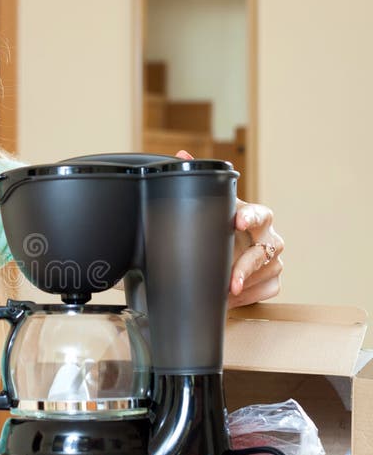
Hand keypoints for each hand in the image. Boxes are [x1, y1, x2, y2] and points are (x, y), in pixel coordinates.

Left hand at [175, 150, 283, 308]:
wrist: (224, 254)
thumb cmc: (216, 228)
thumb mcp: (208, 208)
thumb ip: (196, 179)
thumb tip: (180, 156)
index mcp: (255, 215)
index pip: (260, 213)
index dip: (251, 217)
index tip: (238, 221)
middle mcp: (269, 237)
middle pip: (266, 251)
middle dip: (247, 267)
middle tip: (232, 281)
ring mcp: (274, 261)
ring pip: (266, 274)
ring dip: (242, 285)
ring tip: (221, 293)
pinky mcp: (273, 281)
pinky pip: (266, 291)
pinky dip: (247, 297)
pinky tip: (230, 298)